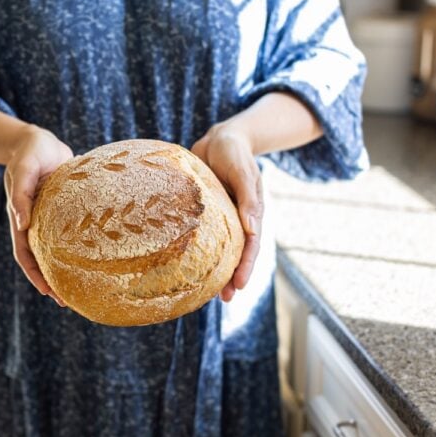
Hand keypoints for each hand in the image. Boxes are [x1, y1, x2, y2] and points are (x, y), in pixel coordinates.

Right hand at [4, 125, 72, 305]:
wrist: (38, 140)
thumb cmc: (30, 152)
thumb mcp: (24, 169)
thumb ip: (21, 195)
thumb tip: (21, 224)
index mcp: (21, 217)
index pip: (25, 254)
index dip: (35, 275)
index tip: (49, 292)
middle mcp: (34, 222)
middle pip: (40, 258)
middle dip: (51, 281)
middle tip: (67, 301)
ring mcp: (48, 217)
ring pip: (54, 249)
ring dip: (64, 268)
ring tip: (82, 286)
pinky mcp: (63, 210)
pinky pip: (68, 234)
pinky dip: (76, 247)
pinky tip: (93, 256)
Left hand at [191, 123, 262, 302]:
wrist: (220, 137)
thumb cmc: (234, 152)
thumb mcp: (243, 173)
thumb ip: (248, 199)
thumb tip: (253, 228)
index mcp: (250, 213)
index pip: (250, 246)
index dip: (245, 267)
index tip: (239, 287)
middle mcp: (237, 219)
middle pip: (236, 253)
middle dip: (231, 276)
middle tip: (223, 299)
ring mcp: (221, 216)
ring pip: (219, 247)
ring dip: (214, 267)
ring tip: (204, 290)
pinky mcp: (204, 211)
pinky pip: (200, 234)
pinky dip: (195, 248)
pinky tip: (182, 261)